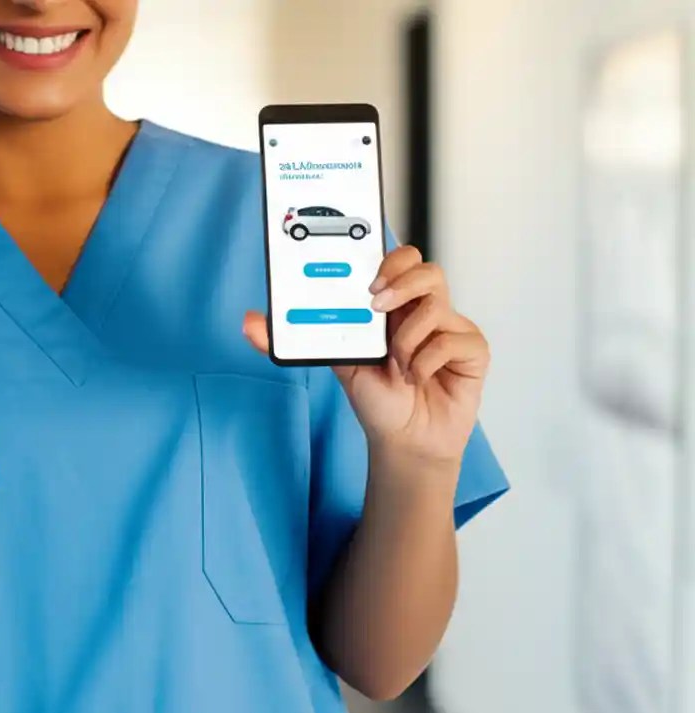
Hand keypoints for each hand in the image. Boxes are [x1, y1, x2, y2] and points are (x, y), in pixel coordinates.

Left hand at [242, 246, 488, 463]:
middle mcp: (424, 312)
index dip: (389, 260)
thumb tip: (249, 322)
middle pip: (427, 269)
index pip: (401, 261)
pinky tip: (418, 378)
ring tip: (398, 364)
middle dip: (402, 282)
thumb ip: (296, 340)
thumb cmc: (378, 399)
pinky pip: (454, 340)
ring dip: (408, 338)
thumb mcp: (334, 364)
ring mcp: (450, 329)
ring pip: (437, 305)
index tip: (369, 281)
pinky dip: (428, 362)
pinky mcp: (472, 351)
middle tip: (378, 307)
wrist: (403, 442)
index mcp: (394, 306)